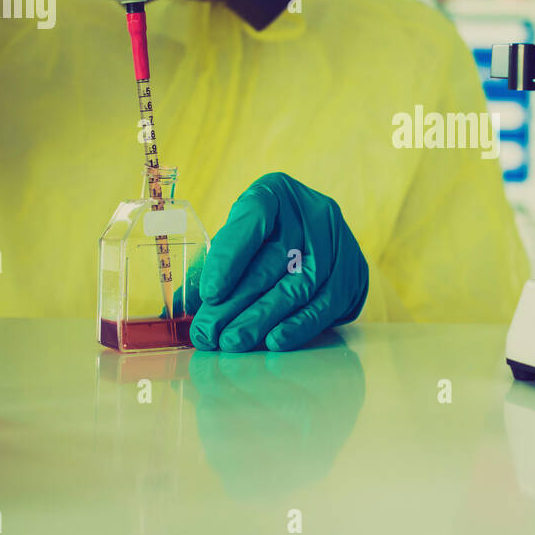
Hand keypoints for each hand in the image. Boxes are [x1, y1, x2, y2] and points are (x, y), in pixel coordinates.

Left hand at [191, 173, 368, 351]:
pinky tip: (273, 341)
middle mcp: (310, 210)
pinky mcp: (352, 271)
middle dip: (237, 301)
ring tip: (233, 342)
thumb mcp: (241, 239)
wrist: (325, 245)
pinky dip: (297, 325)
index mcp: (275, 192)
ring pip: (298, 285)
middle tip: (209, 333)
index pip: (253, 217)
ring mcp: (336, 240)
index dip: (231, 256)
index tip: (210, 293)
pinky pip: (325, 304)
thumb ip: (215, 266)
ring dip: (263, 319)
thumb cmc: (268, 243)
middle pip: (273, 260)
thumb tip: (182, 307)